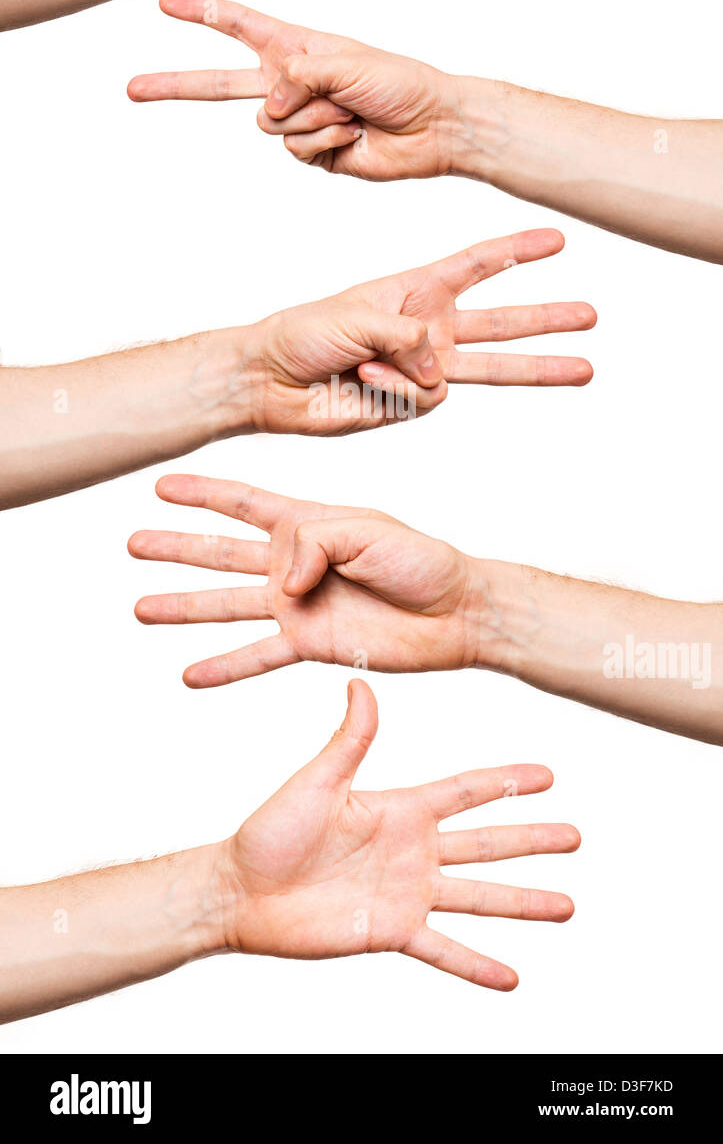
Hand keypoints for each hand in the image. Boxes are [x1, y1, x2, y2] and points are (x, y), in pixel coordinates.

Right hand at [128, 0, 477, 177]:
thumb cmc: (399, 82)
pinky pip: (296, 150)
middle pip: (218, 84)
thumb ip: (299, 75)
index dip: (202, 13)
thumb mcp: (346, 61)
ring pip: (271, 124)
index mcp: (295, 47)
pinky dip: (324, 141)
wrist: (431, 127)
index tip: (164, 2)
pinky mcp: (313, 152)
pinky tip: (351, 134)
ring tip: (350, 112)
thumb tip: (269, 107)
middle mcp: (290, 82)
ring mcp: (299, 119)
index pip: (238, 26)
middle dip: (175, 84)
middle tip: (131, 88)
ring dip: (313, 118)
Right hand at [131, 474, 497, 685]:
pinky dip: (224, 667)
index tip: (159, 486)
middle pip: (219, 553)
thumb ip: (314, 544)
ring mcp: (297, 605)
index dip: (202, 494)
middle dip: (175, 547)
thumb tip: (279, 581)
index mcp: (307, 523)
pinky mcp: (310, 644)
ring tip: (141, 608)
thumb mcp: (367, 531)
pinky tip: (190, 674)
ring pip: (226, 605)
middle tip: (132, 544)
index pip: (242, 503)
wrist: (455, 614)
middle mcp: (294, 563)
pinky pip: (257, 657)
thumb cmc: (421, 561)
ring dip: (183, 607)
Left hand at [215, 677, 577, 985]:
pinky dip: (477, 965)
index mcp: (400, 807)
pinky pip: (444, 950)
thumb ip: (350, 739)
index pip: (467, 791)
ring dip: (523, 902)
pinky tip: (511, 976)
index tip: (550, 775)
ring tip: (567, 905)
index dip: (508, 782)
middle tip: (576, 836)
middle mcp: (412, 850)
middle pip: (488, 843)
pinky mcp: (391, 932)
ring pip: (480, 896)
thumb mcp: (317, 779)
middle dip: (532, 840)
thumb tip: (361, 681)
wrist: (240, 891)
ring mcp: (406, 893)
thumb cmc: (270, 830)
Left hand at [236, 228, 594, 434]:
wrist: (269, 382)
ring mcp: (421, 369)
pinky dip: (399, 390)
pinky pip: (428, 398)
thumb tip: (441, 377)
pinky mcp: (408, 404)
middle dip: (549, 319)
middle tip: (593, 316)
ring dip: (537, 368)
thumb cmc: (303, 333)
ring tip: (584, 369)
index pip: (477, 266)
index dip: (516, 252)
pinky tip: (366, 381)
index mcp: (415, 290)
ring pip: (491, 370)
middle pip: (501, 324)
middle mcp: (427, 328)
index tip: (557, 240)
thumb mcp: (358, 315)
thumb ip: (408, 338)